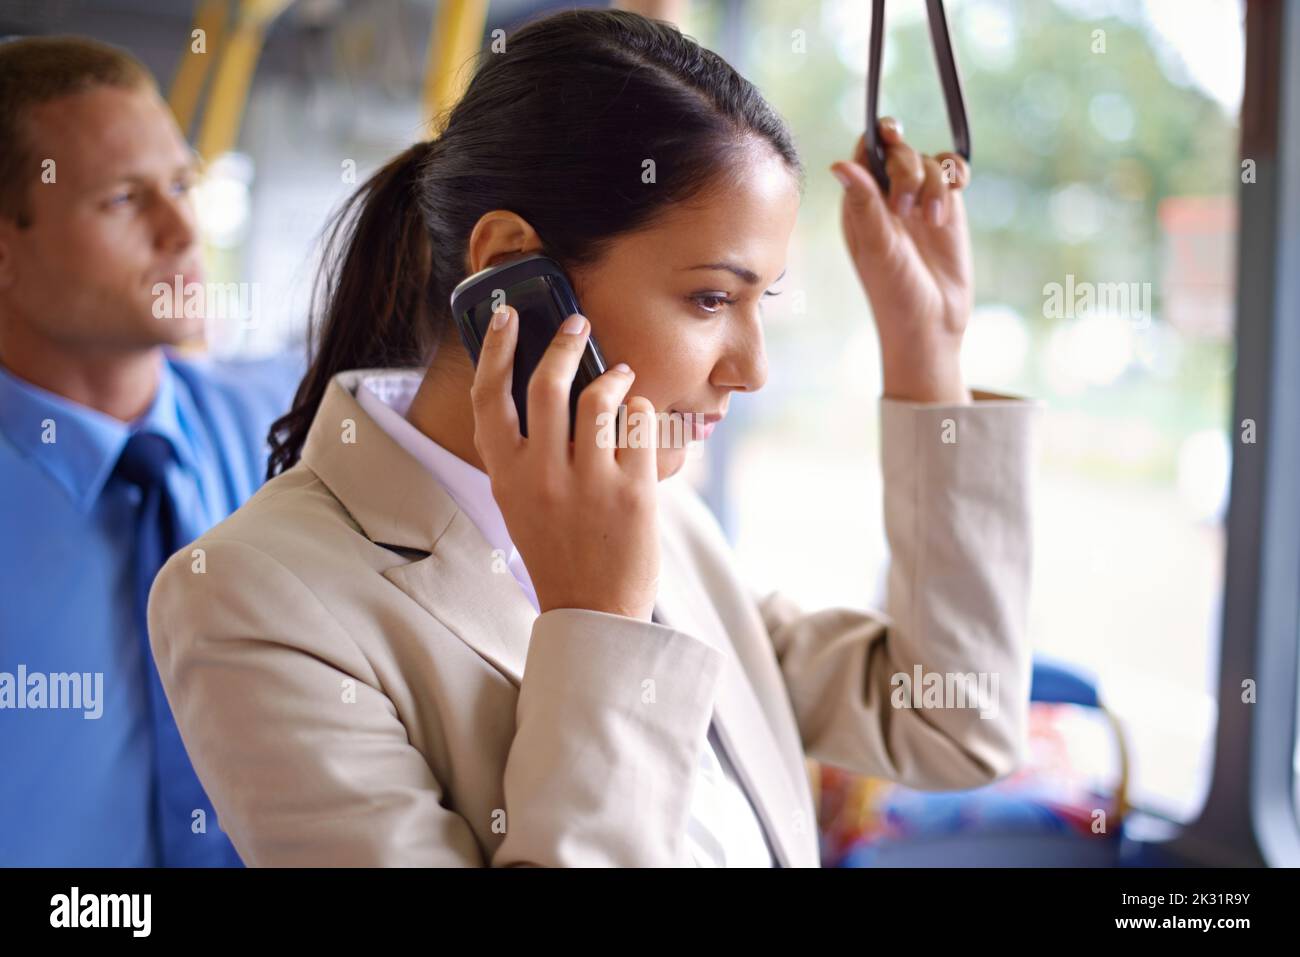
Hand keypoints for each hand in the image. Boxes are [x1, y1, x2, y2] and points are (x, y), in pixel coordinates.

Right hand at [469, 306, 660, 621]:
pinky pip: (638, 424)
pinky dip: (639, 409)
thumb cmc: (557, 550)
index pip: (489, 398)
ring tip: (619, 375)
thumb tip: (547, 384)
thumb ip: (524, 451)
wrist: (592, 611)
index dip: (495, 349)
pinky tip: (637, 415)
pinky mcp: (632, 492)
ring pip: (598, 398)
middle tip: (577, 325)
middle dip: (563, 343)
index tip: (507, 316)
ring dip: (611, 375)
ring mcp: (588, 483)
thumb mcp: (520, 501)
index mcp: (506, 476)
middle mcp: (541, 476)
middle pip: (547, 385)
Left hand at [831, 116, 972, 404]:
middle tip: (906, 209)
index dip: (877, 137)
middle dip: (907, 170)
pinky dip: (956, 175)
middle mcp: (887, 198)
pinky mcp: (947, 206)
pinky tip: (958, 190)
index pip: (864, 153)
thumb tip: (838, 164)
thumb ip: (864, 203)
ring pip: (928, 161)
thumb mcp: (878, 247)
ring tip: (934, 223)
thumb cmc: (895, 292)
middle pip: (898, 152)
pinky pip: (951, 171)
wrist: (933, 322)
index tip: (892, 135)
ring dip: (934, 184)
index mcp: (859, 204)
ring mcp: (918, 200)